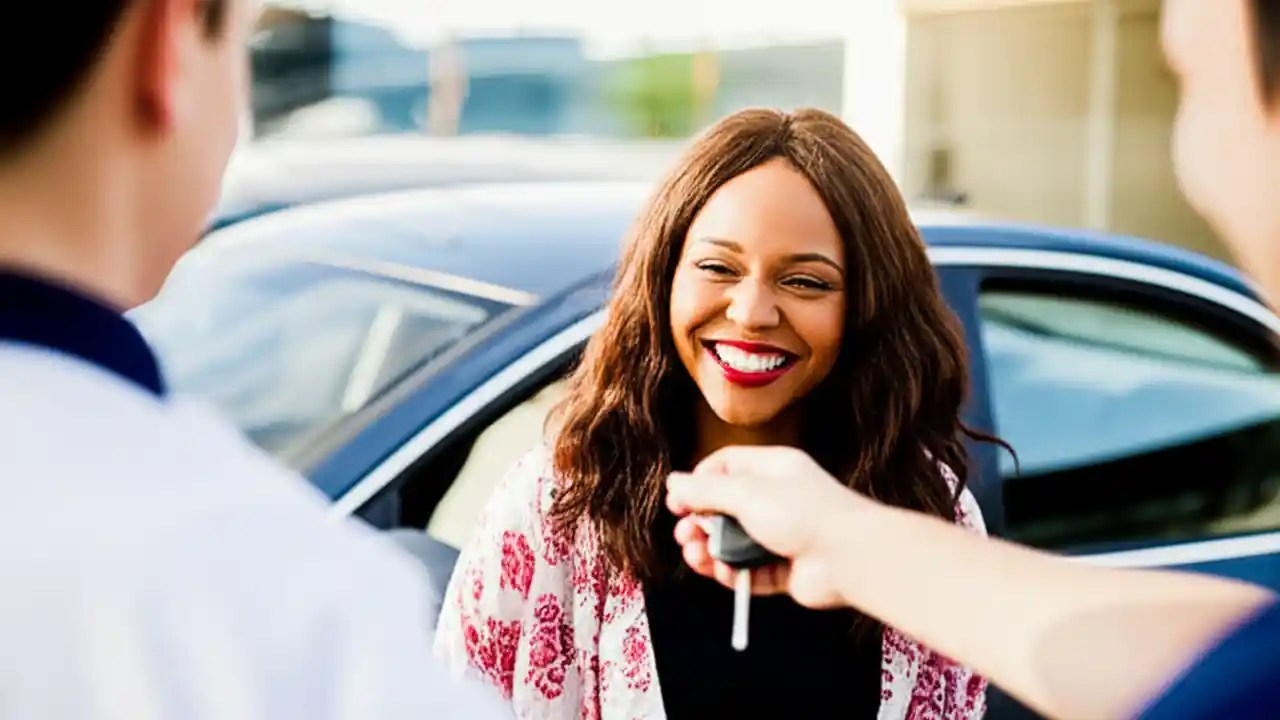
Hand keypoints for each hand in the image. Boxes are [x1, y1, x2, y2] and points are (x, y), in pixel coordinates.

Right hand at [666, 446, 871, 608]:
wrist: (850, 556)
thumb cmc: (805, 513)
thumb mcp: (745, 492)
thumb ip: (705, 490)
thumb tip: (674, 482)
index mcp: (773, 470)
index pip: (727, 467)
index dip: (699, 482)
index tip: (678, 502)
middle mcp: (778, 499)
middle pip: (726, 509)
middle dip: (700, 523)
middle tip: (684, 535)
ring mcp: (783, 535)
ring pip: (735, 543)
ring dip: (711, 551)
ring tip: (696, 557)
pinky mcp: (787, 568)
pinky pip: (751, 571)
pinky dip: (734, 574)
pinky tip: (723, 573)